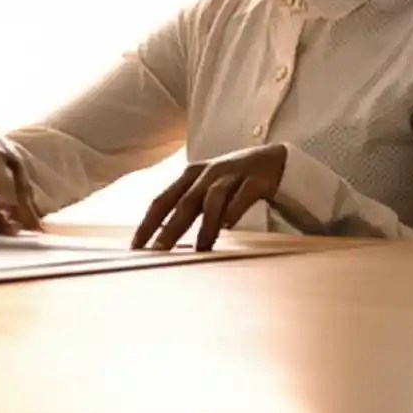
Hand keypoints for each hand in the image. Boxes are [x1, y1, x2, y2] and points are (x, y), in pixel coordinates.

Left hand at [132, 144, 287, 251]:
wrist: (277, 159)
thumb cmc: (235, 180)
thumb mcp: (207, 189)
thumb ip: (188, 209)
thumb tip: (164, 239)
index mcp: (190, 176)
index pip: (162, 201)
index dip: (147, 224)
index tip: (134, 248)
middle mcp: (208, 173)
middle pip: (184, 203)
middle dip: (169, 229)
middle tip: (158, 253)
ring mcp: (233, 174)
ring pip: (213, 199)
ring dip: (205, 226)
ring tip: (200, 250)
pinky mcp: (258, 178)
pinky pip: (244, 194)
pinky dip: (234, 209)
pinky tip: (229, 226)